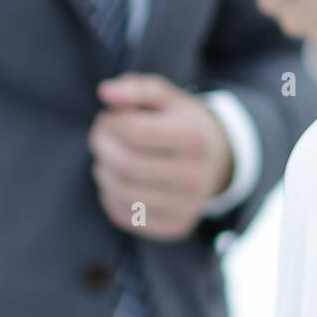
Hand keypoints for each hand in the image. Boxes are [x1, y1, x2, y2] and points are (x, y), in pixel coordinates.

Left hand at [89, 73, 233, 238]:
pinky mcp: (175, 227)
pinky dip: (110, 196)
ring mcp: (188, 206)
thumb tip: (105, 92)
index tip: (109, 117)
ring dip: (102, 170)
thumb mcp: (168, 99)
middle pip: (126, 164)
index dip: (111, 122)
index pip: (134, 132)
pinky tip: (117, 180)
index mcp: (195, 139)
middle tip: (98, 136)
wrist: (218, 162)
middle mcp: (196, 177)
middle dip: (101, 146)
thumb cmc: (183, 125)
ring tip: (106, 157)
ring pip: (121, 192)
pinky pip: (125, 216)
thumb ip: (137, 88)